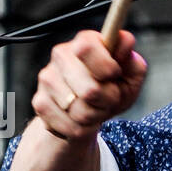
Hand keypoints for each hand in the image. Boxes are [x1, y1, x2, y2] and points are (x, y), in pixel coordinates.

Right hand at [32, 29, 146, 142]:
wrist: (91, 112)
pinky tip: (83, 120)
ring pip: (80, 112)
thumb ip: (131, 60)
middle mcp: (61, 55)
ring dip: (96, 116)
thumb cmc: (114, 88)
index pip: (87, 48)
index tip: (115, 74)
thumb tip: (125, 41)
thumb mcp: (131, 75)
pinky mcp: (40, 102)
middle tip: (110, 97)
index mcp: (85, 41)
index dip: (106, 67)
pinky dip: (84, 129)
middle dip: (108, 101)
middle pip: (89, 90)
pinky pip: (70, 126)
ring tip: (97, 108)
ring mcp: (47, 79)